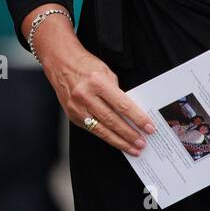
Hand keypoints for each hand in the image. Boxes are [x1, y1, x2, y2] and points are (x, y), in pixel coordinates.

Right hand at [27, 10, 155, 154]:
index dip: (137, 118)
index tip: (149, 128)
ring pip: (101, 130)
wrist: (60, 62)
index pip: (122, 105)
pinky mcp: (72, 115)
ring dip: (119, 141)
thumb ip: (116, 92)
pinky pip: (91, 129)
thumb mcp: (106, 73)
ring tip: (132, 148)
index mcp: (97, 82)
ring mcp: (77, 107)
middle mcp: (86, 96)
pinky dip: (105, 136)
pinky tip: (116, 141)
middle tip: (142, 143)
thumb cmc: (85, 65)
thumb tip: (129, 112)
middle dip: (129, 134)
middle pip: (112, 120)